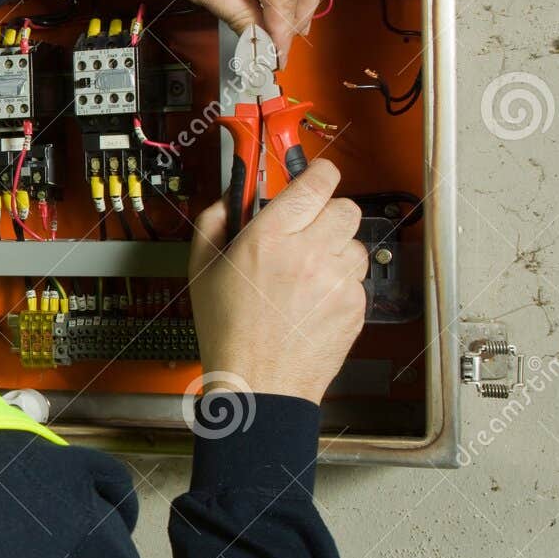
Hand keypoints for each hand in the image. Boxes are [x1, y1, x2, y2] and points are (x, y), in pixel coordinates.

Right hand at [187, 159, 367, 403]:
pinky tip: (313, 302)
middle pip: (345, 207)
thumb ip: (214, 222)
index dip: (319, 173)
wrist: (259, 383)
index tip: (316, 175)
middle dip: (328, 214)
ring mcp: (337, 280)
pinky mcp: (355, 305)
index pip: (316, 182)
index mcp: (269, 238)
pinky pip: (358, 279)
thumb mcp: (201, 270)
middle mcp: (309, 254)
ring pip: (355, 243)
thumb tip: (231, 197)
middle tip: (309, 231)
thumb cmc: (228, 332)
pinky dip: (340, 284)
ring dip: (336, 251)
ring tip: (307, 275)